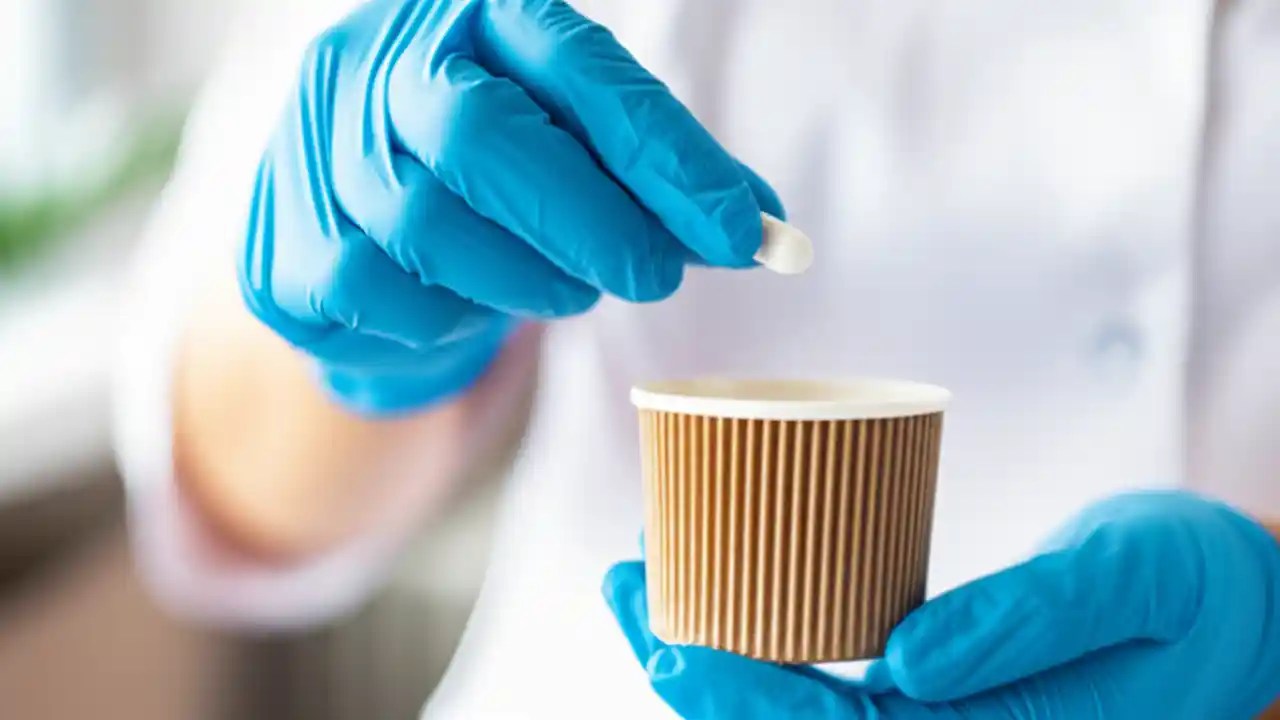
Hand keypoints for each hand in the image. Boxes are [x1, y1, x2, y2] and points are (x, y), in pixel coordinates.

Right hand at [239, 0, 780, 414]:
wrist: (363, 221)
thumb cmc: (499, 175)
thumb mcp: (583, 147)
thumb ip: (665, 180)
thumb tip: (767, 235)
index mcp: (471, 13)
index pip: (576, 66)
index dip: (664, 154)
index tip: (744, 234)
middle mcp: (376, 62)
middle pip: (480, 136)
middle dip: (586, 221)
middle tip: (653, 276)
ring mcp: (312, 148)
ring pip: (425, 225)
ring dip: (525, 277)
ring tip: (567, 289)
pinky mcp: (280, 246)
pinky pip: (372, 295)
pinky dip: (445, 317)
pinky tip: (470, 304)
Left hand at [604, 491, 1279, 717]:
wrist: (1238, 616)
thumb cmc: (1198, 596)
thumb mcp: (1134, 585)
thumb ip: (1028, 622)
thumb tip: (902, 658)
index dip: (735, 697)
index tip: (658, 632)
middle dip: (690, 666)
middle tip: (617, 573)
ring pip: (795, 704)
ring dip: (710, 645)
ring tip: (639, 566)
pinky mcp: (930, 693)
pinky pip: (826, 675)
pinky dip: (762, 630)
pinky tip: (720, 579)